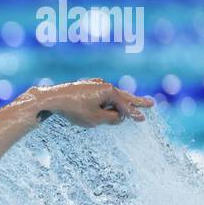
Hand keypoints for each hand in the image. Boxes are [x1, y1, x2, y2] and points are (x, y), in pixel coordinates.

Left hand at [30, 79, 153, 127]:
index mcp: (109, 90)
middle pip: (123, 95)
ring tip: (135, 103)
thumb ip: (111, 118)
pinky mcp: (84, 88)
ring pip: (112, 95)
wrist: (52, 99)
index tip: (142, 120)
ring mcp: (93, 85)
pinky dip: (108, 101)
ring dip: (123, 101)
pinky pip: (101, 96)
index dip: (133, 114)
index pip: (124, 105)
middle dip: (136, 102)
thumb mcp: (96, 119)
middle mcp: (103, 84)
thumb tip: (119, 117)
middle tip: (151, 104)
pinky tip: (112, 103)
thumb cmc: (74, 109)